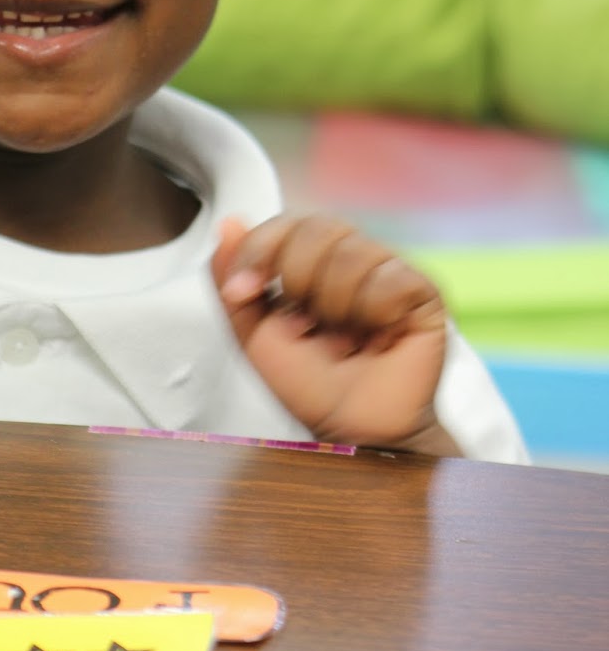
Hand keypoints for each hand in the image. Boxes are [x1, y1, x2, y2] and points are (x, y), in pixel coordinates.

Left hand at [212, 214, 457, 453]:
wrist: (350, 428)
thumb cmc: (308, 383)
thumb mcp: (252, 334)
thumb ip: (232, 279)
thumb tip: (229, 222)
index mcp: (311, 260)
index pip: (286, 223)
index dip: (260, 249)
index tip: (241, 291)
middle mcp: (351, 257)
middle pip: (317, 228)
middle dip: (296, 282)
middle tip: (304, 326)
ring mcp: (388, 271)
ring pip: (352, 254)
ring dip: (334, 309)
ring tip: (341, 341)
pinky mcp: (422, 292)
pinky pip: (390, 280)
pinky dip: (372, 316)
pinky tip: (376, 339)